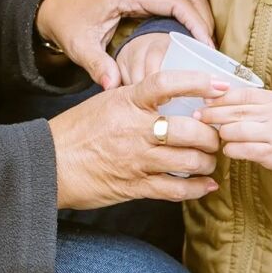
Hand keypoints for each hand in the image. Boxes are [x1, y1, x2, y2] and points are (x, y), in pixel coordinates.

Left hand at [36, 0, 212, 90]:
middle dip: (206, 20)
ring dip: (202, 14)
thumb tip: (113, 87)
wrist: (55, 7)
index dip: (196, 22)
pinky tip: (195, 34)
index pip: (175, 1)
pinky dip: (193, 11)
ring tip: (208, 44)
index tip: (208, 46)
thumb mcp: (79, 47)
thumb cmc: (68, 25)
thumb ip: (97, 65)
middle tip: (213, 50)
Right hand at [49, 70, 228, 208]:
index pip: (168, 84)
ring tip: (210, 160)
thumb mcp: (105, 102)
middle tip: (217, 135)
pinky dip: (196, 188)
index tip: (222, 86)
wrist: (49, 165)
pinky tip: (205, 185)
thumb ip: (136, 97)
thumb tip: (167, 92)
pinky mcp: (134, 186)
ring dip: (208, 162)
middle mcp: (135, 129)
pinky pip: (174, 189)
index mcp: (126, 101)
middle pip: (189, 129)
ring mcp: (136, 159)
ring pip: (188, 160)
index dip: (198, 83)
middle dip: (212, 134)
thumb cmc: (76, 131)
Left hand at [199, 87, 271, 174]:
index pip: (240, 96)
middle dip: (213, 115)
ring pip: (238, 132)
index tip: (203, 103)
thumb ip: (245, 102)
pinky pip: (246, 151)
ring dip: (223, 134)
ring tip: (219, 135)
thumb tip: (210, 98)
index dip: (219, 99)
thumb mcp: (271, 105)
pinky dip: (232, 150)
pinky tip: (229, 149)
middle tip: (200, 118)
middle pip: (236, 113)